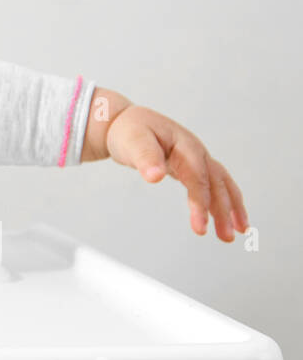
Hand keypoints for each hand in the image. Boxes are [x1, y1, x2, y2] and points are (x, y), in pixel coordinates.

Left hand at [104, 106, 248, 241]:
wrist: (126, 121)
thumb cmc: (130, 130)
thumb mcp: (133, 141)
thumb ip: (144, 158)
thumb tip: (155, 177)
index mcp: (184, 145)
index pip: (197, 177)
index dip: (200, 203)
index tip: (199, 227)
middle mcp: (195, 151)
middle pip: (215, 183)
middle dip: (223, 211)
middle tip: (225, 237)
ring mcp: (196, 158)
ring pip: (220, 184)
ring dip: (230, 209)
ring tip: (234, 234)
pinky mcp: (192, 166)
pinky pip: (213, 185)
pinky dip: (222, 202)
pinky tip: (225, 219)